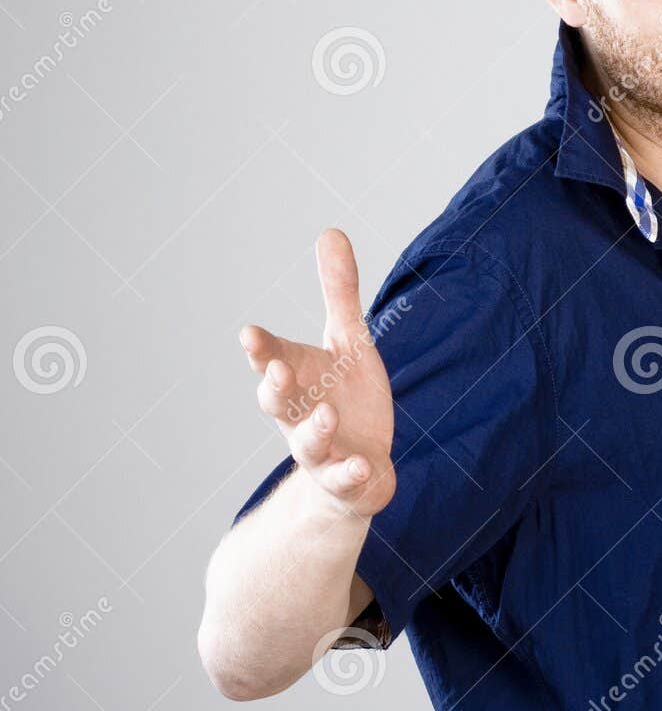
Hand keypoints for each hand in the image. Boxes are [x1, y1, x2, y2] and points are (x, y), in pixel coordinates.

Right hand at [240, 229, 395, 516]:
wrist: (358, 466)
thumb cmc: (346, 396)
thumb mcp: (348, 341)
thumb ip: (338, 292)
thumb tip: (330, 230)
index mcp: (298, 378)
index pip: (272, 359)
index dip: (261, 349)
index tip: (250, 334)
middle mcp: (299, 415)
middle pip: (277, 403)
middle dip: (274, 388)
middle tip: (277, 370)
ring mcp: (322, 451)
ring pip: (308, 444)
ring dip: (314, 430)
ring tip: (328, 415)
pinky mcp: (347, 478)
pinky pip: (345, 480)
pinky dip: (350, 473)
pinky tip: (363, 465)